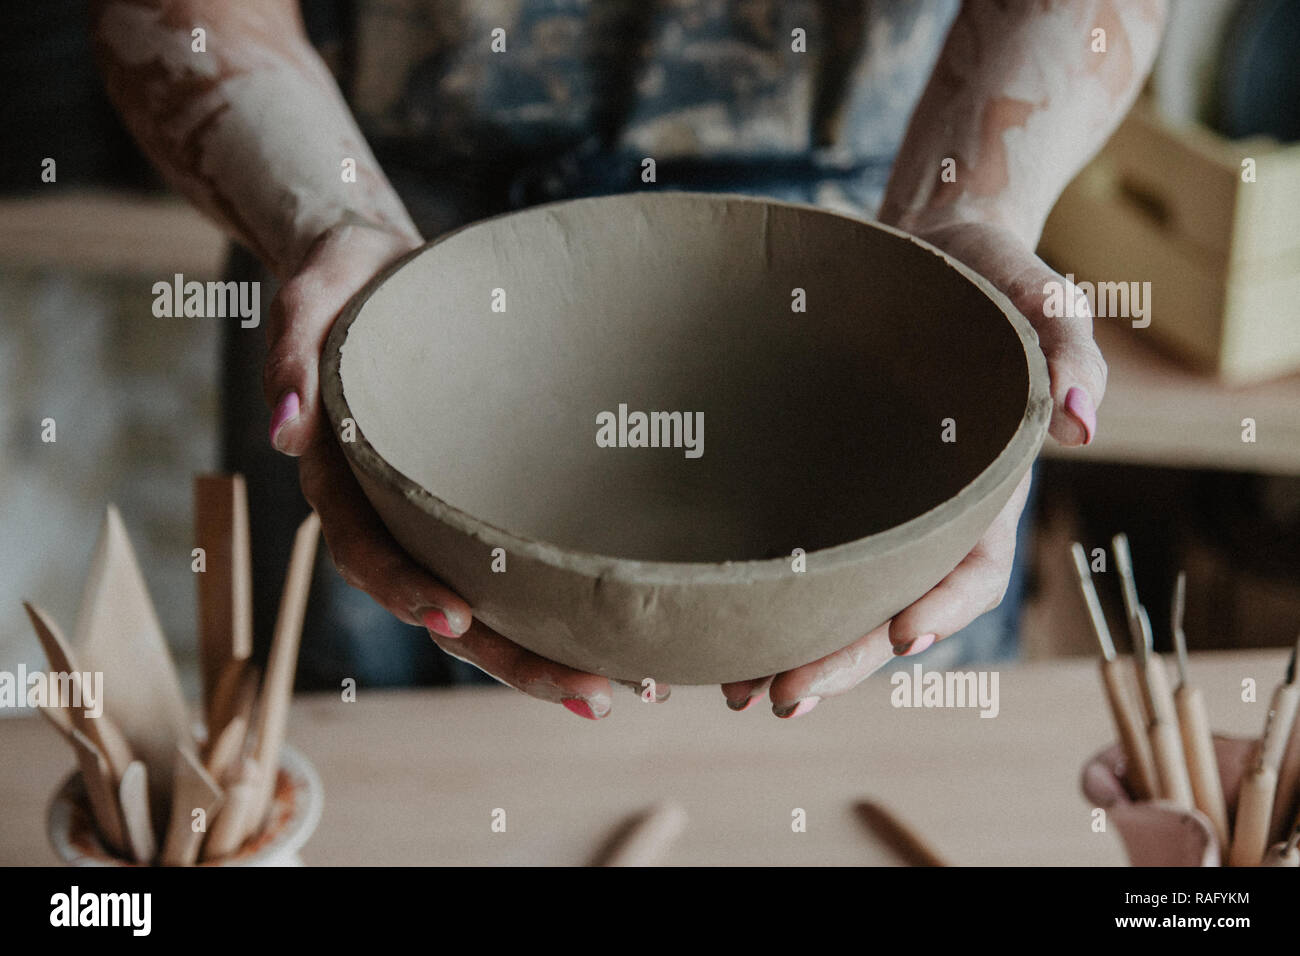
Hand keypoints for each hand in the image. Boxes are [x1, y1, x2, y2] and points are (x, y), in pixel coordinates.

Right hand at [265, 219, 664, 718]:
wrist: (378, 272)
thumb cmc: (342, 284)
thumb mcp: (308, 298)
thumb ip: (291, 355)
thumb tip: (285, 429)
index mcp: (345, 479)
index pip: (370, 550)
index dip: (406, 589)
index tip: (454, 618)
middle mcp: (395, 512)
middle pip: (444, 607)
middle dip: (512, 656)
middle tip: (590, 694)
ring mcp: (439, 515)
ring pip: (487, 604)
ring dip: (546, 652)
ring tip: (619, 687)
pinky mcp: (482, 499)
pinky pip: (515, 562)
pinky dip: (559, 602)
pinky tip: (616, 629)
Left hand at [722, 220, 1105, 717]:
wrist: (920, 254)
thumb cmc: (992, 282)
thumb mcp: (1046, 303)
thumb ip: (1069, 353)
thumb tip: (1081, 422)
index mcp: (983, 492)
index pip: (974, 570)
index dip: (945, 607)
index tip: (904, 634)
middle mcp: (923, 517)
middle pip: (890, 609)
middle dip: (845, 658)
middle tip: (788, 697)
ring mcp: (866, 509)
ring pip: (834, 602)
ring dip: (790, 651)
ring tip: (736, 690)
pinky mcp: (815, 489)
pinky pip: (792, 557)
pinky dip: (759, 598)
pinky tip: (712, 629)